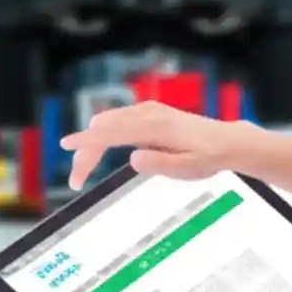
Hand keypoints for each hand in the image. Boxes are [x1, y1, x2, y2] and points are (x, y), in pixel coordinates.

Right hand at [59, 101, 253, 189]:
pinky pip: (119, 120)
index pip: (113, 132)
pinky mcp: (150, 112)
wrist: (227, 142)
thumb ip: (160, 164)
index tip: (65, 145)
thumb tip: (132, 158)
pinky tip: (100, 149)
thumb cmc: (207, 158)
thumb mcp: (187, 169)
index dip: (86, 140)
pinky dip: (104, 134)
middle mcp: (149, 113)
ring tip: (83, 170)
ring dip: (93, 144)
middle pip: (104, 127)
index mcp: (156, 128)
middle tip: (76, 181)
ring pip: (108, 123)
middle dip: (85, 151)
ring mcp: (149, 110)